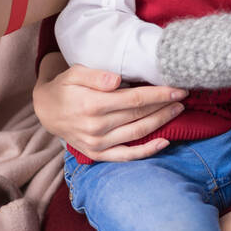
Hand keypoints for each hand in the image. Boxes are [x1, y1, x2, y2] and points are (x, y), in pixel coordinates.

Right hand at [33, 53, 189, 161]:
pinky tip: (164, 142)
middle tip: (184, 96)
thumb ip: (95, 76)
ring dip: (161, 122)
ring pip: (137, 133)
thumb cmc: (64, 88)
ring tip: (178, 111)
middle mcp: (96, 127)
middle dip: (165, 105)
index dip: (159, 94)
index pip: (134, 99)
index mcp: (92, 105)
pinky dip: (147, 151)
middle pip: (139, 115)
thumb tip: (116, 80)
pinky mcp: (98, 154)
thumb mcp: (74, 73)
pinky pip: (126, 156)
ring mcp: (97, 144)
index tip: (178, 88)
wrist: (46, 112)